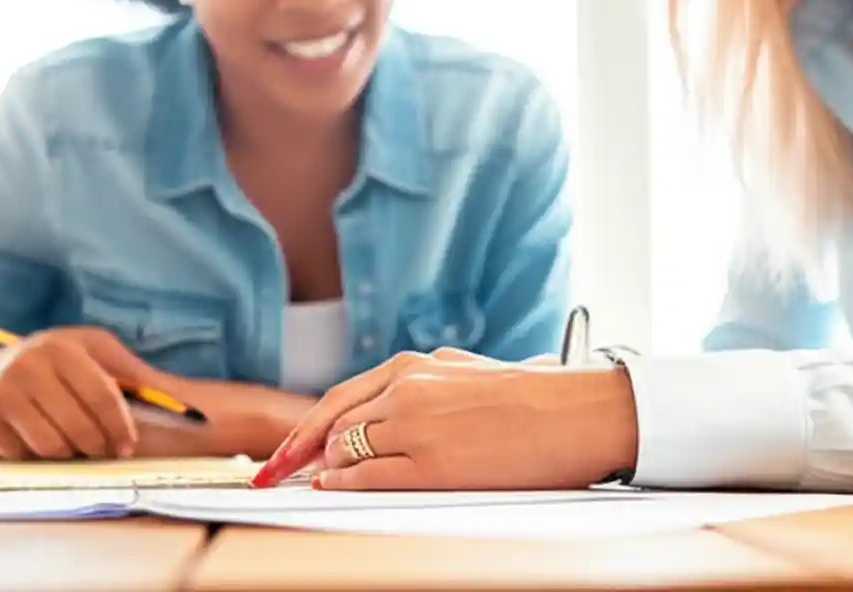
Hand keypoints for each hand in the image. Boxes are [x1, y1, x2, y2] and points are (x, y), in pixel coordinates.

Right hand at [0, 327, 152, 460]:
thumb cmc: (60, 363)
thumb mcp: (95, 353)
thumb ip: (133, 373)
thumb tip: (180, 401)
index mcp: (63, 347)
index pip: (101, 396)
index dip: (120, 427)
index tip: (128, 447)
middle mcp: (28, 366)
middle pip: (78, 426)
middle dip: (99, 447)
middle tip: (106, 453)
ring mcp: (2, 391)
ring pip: (52, 446)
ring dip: (71, 454)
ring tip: (77, 445)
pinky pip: (24, 454)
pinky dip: (39, 457)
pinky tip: (42, 441)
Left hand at [251, 349, 638, 489]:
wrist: (581, 412)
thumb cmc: (537, 399)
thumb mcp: (471, 378)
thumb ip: (427, 391)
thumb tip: (388, 417)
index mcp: (419, 364)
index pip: (344, 398)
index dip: (308, 427)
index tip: (287, 449)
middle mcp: (409, 387)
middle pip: (334, 422)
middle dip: (298, 450)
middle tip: (271, 472)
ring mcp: (416, 424)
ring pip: (345, 448)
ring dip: (321, 468)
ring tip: (302, 484)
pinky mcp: (430, 462)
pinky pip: (367, 476)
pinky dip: (342, 483)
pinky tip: (330, 488)